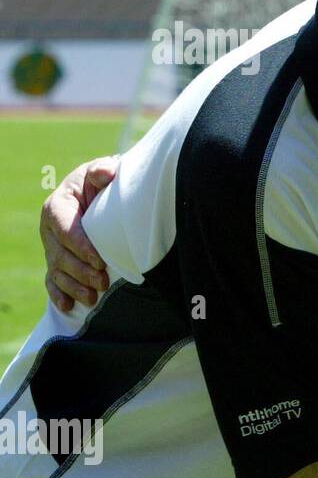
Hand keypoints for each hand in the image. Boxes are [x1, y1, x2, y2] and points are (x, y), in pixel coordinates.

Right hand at [41, 156, 118, 310]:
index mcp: (57, 206)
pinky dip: (59, 295)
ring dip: (73, 286)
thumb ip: (102, 171)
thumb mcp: (102, 172)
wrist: (102, 195)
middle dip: (80, 271)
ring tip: (93, 298)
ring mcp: (52, 247)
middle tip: (102, 281)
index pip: (64, 228)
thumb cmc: (103, 183)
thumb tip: (107, 171)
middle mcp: (50, 229)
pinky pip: (52, 280)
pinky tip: (69, 306)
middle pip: (60, 254)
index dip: (80, 245)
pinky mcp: (57, 261)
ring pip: (57, 270)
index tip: (99, 259)